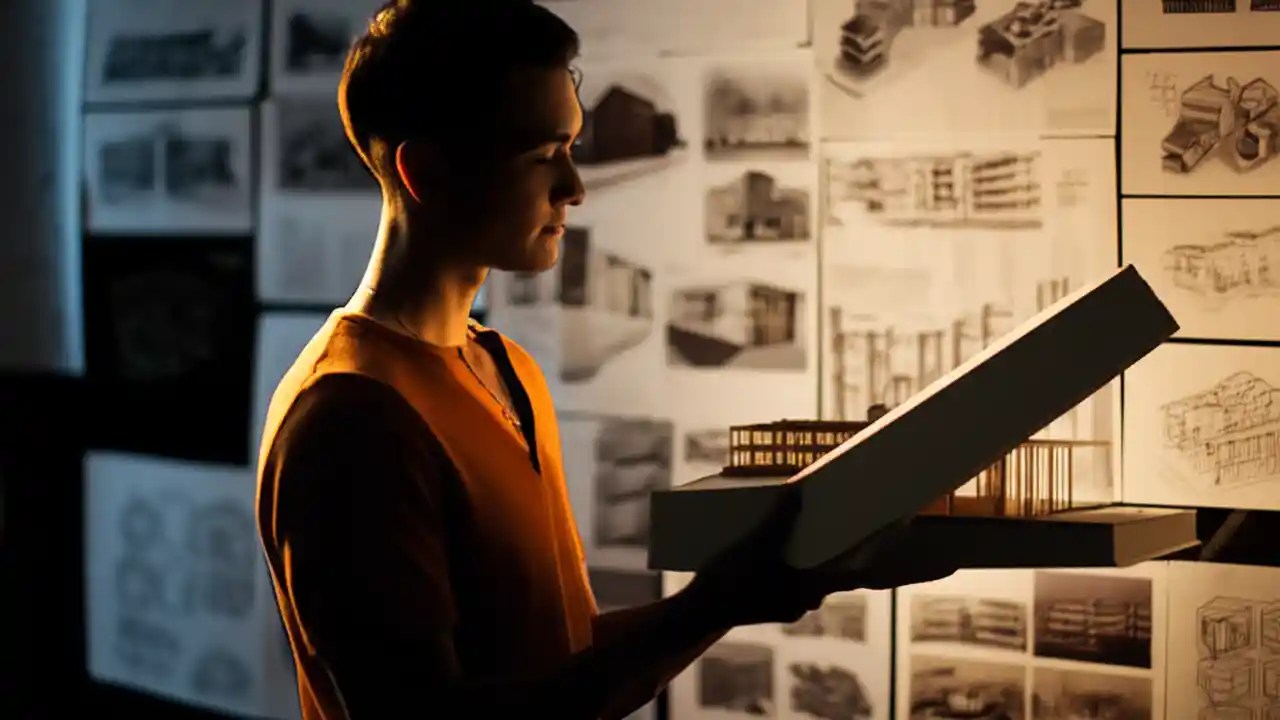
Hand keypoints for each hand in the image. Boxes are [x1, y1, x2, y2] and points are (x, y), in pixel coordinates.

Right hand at [684, 489, 957, 629]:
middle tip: (873, 519)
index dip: (881, 540)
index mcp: (810, 584)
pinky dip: (805, 561)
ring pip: (822, 573)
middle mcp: (809, 596)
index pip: (858, 560)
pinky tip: (790, 545)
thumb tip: (799, 491)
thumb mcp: (752, 544)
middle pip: (846, 567)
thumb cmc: (728, 581)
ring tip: (826, 526)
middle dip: (858, 544)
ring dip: (828, 552)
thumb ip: (779, 519)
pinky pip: (802, 578)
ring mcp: (795, 602)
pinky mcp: (779, 602)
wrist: (699, 615)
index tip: (903, 520)